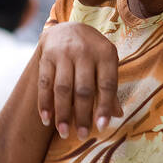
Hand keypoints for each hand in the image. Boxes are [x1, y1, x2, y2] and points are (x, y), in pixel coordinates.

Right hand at [38, 23, 123, 140]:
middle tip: (83, 135)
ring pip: (62, 88)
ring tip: (63, 132)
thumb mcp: (106, 64)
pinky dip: (44, 103)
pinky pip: (44, 83)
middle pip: (83, 89)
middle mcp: (85, 51)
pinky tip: (46, 119)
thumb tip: (117, 115)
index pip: (106, 84)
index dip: (104, 106)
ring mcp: (63, 53)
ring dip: (62, 113)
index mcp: (105, 53)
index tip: (102, 127)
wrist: (68, 27)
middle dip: (82, 115)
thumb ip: (109, 88)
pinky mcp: (46, 57)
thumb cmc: (92, 52)